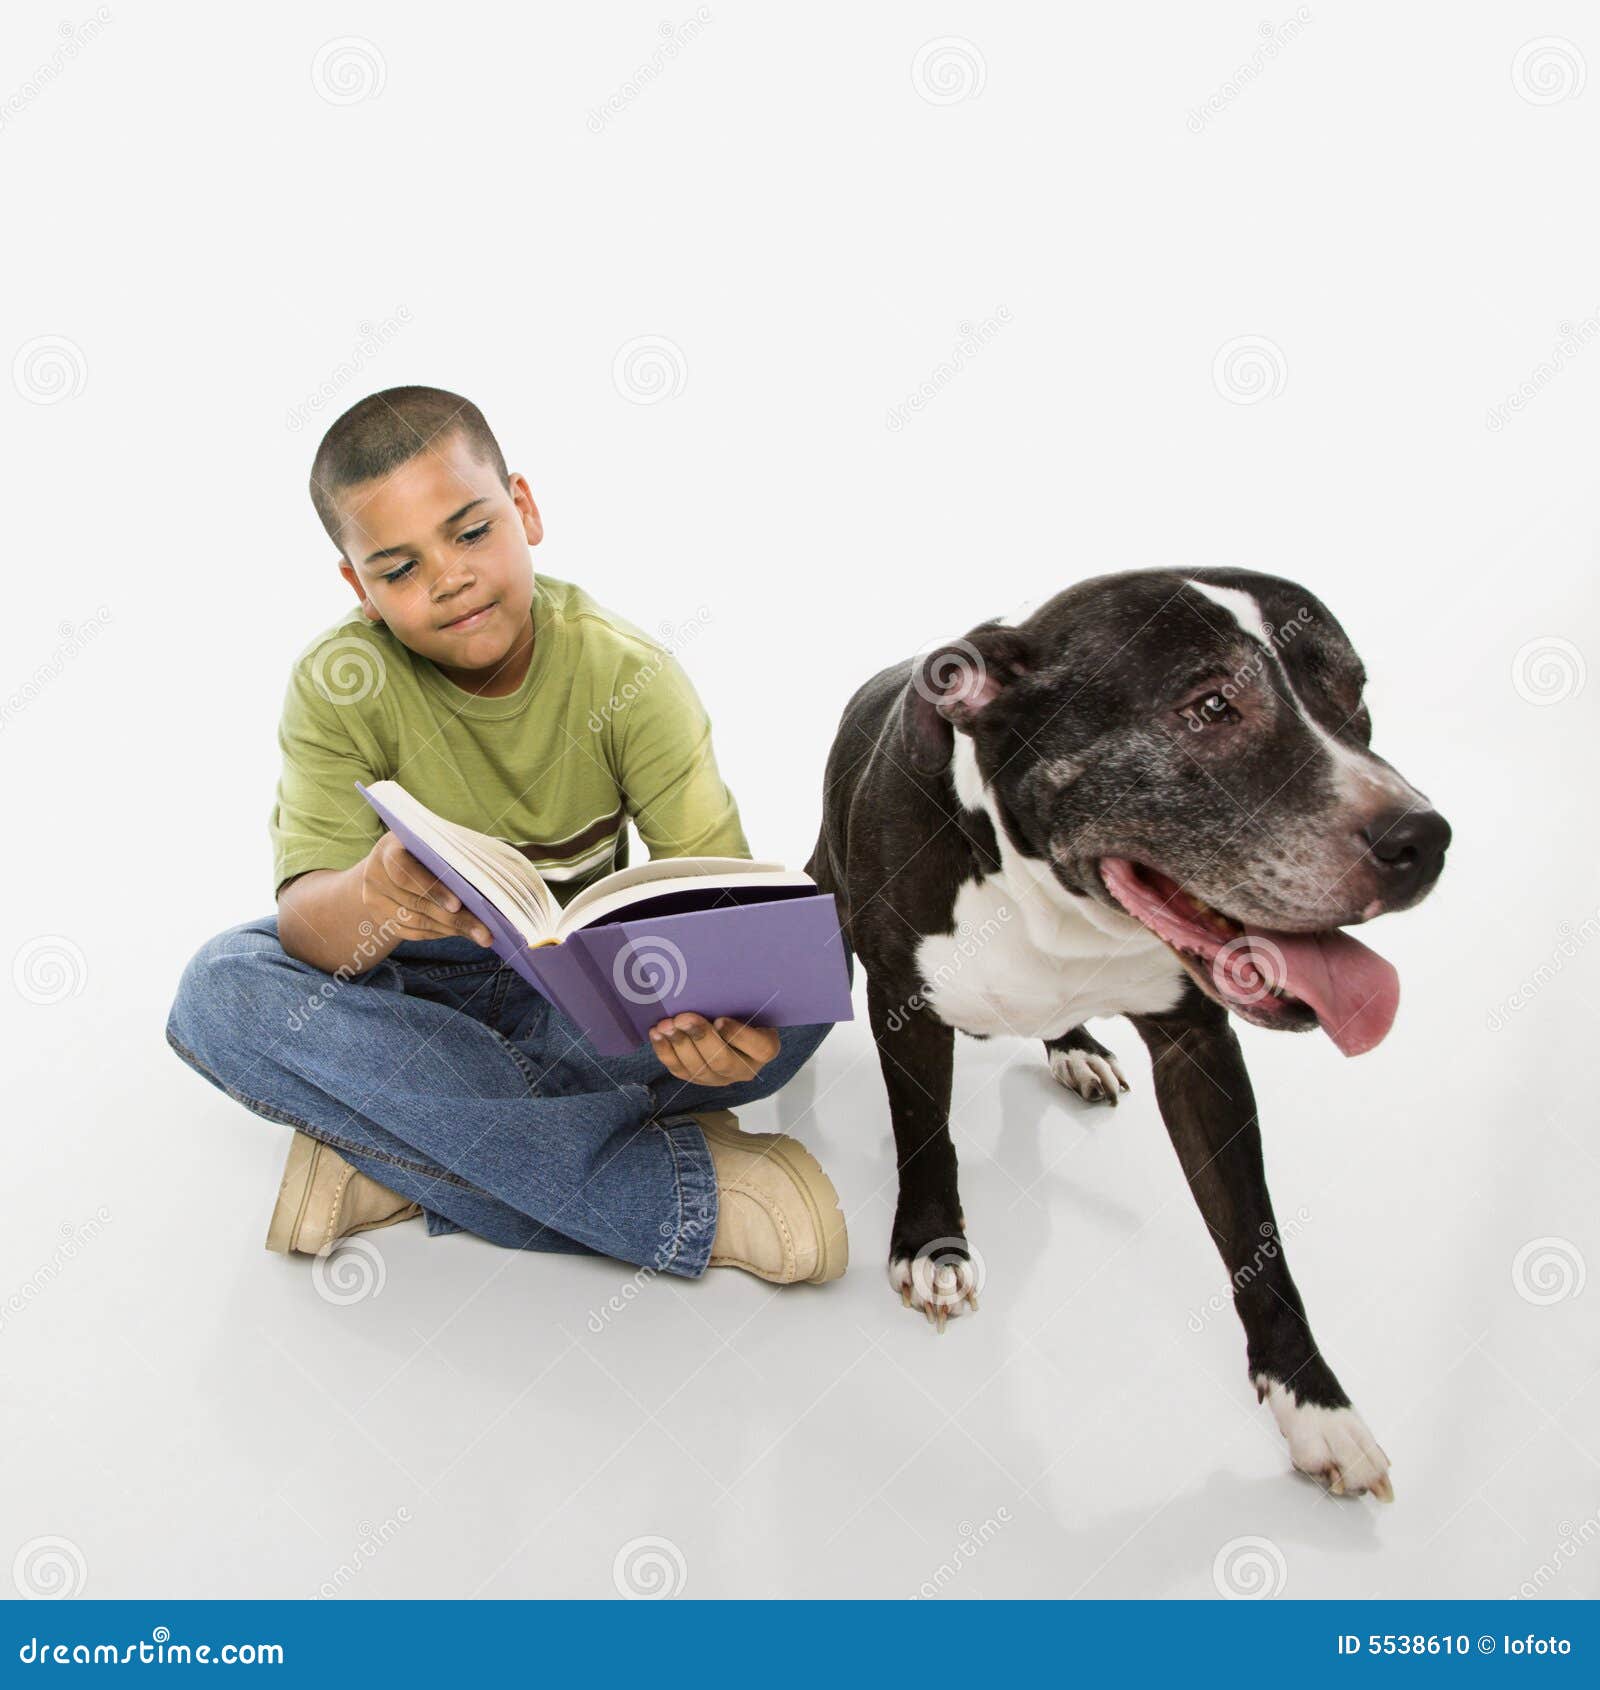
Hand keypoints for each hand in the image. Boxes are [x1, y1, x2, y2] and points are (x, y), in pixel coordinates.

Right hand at [359, 831, 493, 945]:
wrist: (390, 861)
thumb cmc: (424, 846)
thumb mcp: (433, 842)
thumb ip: (453, 854)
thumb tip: (492, 875)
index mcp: (389, 849)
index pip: (405, 871)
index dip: (431, 888)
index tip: (458, 904)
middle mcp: (376, 875)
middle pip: (416, 902)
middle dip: (454, 919)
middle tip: (485, 931)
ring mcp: (375, 899)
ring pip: (415, 922)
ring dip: (451, 930)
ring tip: (481, 935)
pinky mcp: (381, 919)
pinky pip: (412, 933)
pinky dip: (439, 933)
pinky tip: (461, 932)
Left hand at [648, 1013, 779, 1085]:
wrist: (729, 1023)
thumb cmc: (741, 1009)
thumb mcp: (749, 1003)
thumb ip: (739, 1000)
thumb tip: (719, 984)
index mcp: (765, 1049)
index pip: (759, 1048)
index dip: (738, 1035)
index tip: (719, 1019)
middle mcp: (744, 1069)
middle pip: (723, 1061)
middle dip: (700, 1038)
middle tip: (683, 1018)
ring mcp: (719, 1078)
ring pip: (698, 1069)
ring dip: (679, 1045)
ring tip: (666, 1024)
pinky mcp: (697, 1079)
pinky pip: (679, 1070)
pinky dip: (665, 1051)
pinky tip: (657, 1033)